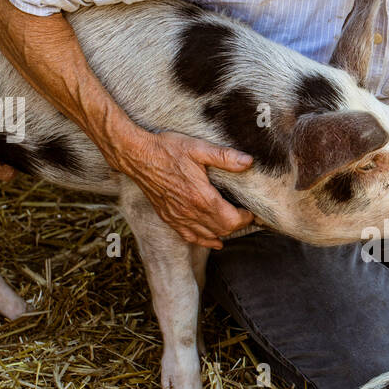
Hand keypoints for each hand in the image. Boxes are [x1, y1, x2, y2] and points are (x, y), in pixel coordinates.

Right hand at [118, 129, 255, 247]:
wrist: (137, 156)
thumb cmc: (166, 150)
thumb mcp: (198, 148)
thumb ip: (225, 157)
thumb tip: (248, 161)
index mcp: (201, 197)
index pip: (232, 220)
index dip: (245, 218)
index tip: (250, 211)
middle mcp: (190, 212)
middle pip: (222, 230)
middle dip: (237, 225)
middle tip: (244, 216)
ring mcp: (178, 217)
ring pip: (207, 236)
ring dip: (222, 233)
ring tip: (232, 225)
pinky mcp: (168, 217)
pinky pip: (189, 236)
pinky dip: (203, 240)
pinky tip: (211, 240)